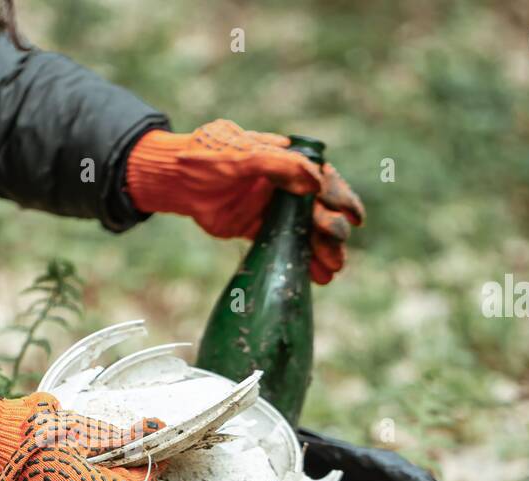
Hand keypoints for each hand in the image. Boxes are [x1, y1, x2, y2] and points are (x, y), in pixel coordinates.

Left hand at [126, 119, 364, 283]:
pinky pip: (285, 245)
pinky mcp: (259, 228)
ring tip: (332, 270)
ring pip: (305, 231)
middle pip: (320, 209)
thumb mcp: (241, 154)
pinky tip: (316, 277)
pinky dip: (300, 260)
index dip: (341, 198)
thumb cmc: (206, 157)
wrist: (174, 180)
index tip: (354, 217)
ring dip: (321, 250)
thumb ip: (278, 165)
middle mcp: (286, 185)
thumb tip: (316, 182)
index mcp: (288, 160)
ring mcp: (273, 208)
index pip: (323, 180)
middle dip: (332, 230)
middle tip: (336, 249)